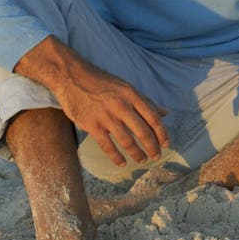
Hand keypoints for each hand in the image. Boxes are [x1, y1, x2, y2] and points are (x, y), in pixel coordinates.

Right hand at [15, 36, 169, 166]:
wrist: (73, 77)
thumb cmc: (102, 82)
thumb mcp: (126, 87)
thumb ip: (145, 101)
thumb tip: (165, 112)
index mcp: (132, 95)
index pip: (153, 117)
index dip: (161, 133)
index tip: (166, 144)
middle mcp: (121, 106)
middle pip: (143, 132)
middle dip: (152, 147)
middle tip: (155, 156)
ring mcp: (106, 116)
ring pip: (127, 141)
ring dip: (136, 154)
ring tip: (141, 160)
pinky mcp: (92, 125)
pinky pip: (107, 146)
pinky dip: (116, 157)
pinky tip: (122, 162)